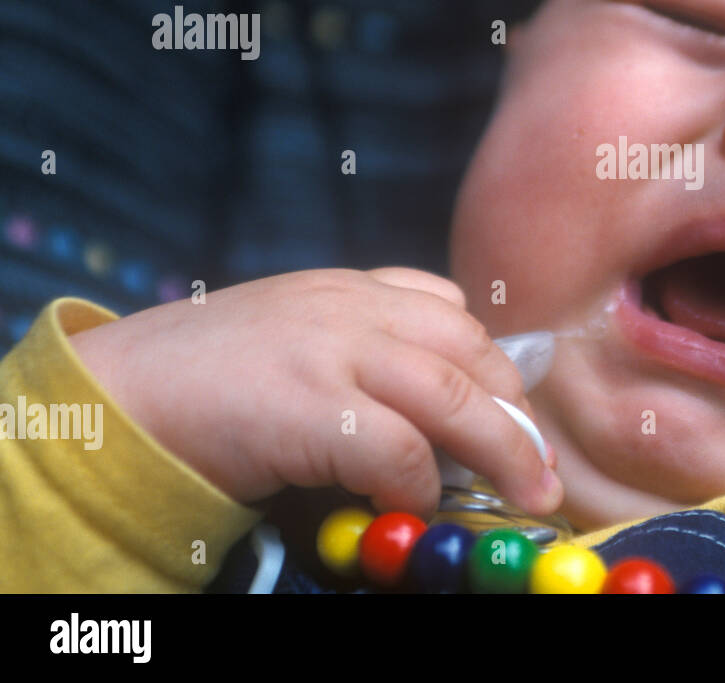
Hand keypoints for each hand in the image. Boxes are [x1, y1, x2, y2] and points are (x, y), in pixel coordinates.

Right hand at [68, 268, 561, 518]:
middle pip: (468, 351)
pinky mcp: (306, 404)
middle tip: (541, 469)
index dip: (496, 367)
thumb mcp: (294, 336)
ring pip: (451, 393)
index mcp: (348, 289)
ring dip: (501, 451)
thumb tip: (436, 412)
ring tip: (527, 493)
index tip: (519, 415)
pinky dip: (418, 483)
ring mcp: (329, 349)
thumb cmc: (205, 378)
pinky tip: (413, 504)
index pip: (450, 310)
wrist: (115, 396)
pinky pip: (396, 448)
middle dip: (516, 414)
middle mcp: (349, 307)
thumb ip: (361, 348)